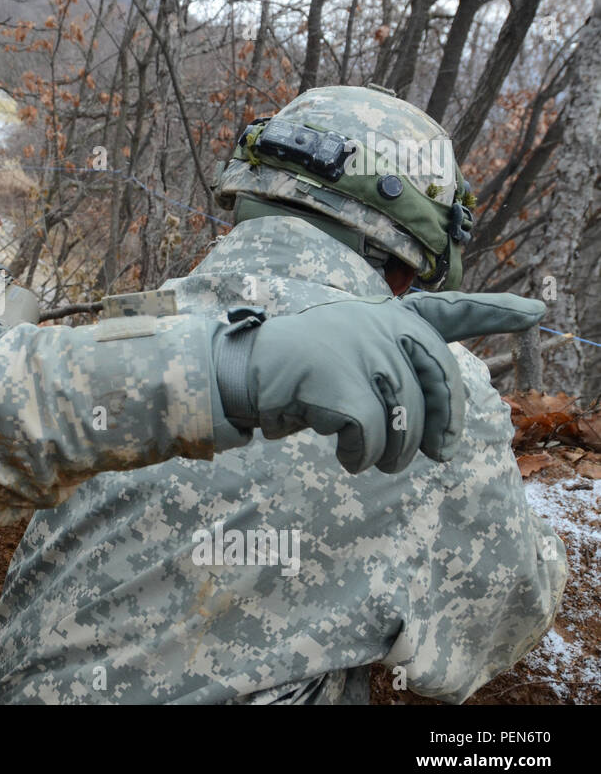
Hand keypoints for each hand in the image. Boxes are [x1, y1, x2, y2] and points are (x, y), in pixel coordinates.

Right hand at [214, 292, 544, 473]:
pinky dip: (361, 456)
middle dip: (447, 422)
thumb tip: (436, 438)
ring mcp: (360, 351)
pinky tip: (344, 455)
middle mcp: (378, 325)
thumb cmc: (293, 375)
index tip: (537, 315)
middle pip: (440, 381)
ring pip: (408, 418)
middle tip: (439, 455)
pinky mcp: (341, 383)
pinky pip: (372, 437)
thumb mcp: (346, 359)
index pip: (446, 310)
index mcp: (382, 317)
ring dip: (396, 452)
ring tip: (380, 462)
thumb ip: (389, 374)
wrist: (236, 374)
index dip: (493, 313)